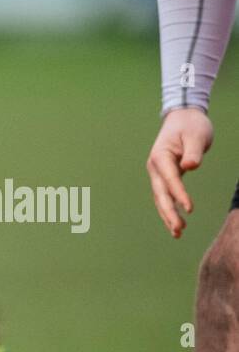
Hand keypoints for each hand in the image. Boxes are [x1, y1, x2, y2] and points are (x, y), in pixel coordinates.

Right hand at [147, 107, 213, 237]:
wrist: (183, 118)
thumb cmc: (191, 125)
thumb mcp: (196, 135)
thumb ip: (193, 151)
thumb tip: (190, 167)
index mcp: (160, 157)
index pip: (170, 179)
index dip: (179, 194)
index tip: (189, 208)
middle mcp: (155, 168)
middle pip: (160, 194)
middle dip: (169, 213)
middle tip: (179, 229)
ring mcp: (158, 174)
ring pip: (161, 199)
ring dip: (168, 216)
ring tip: (178, 233)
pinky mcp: (164, 178)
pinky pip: (165, 197)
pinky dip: (170, 210)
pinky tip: (176, 224)